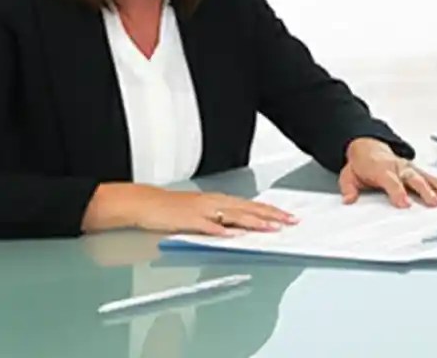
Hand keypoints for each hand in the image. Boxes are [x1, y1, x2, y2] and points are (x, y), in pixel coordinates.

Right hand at [84, 183, 297, 236]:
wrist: (147, 203)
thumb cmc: (174, 208)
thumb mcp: (203, 211)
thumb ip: (223, 218)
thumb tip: (243, 226)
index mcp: (219, 201)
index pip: (251, 206)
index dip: (271, 211)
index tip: (288, 217)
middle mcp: (214, 203)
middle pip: (248, 209)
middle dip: (271, 216)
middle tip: (289, 222)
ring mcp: (202, 211)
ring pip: (233, 216)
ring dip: (253, 222)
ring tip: (269, 228)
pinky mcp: (188, 220)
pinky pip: (206, 226)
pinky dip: (220, 230)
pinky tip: (231, 236)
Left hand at [339, 137, 436, 207]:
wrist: (367, 147)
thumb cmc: (362, 164)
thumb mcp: (349, 176)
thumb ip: (349, 188)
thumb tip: (349, 199)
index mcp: (381, 169)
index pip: (391, 182)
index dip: (398, 193)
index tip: (405, 204)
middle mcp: (398, 167)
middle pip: (413, 179)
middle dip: (424, 191)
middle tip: (432, 203)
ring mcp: (409, 167)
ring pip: (425, 177)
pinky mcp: (416, 169)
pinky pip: (430, 177)